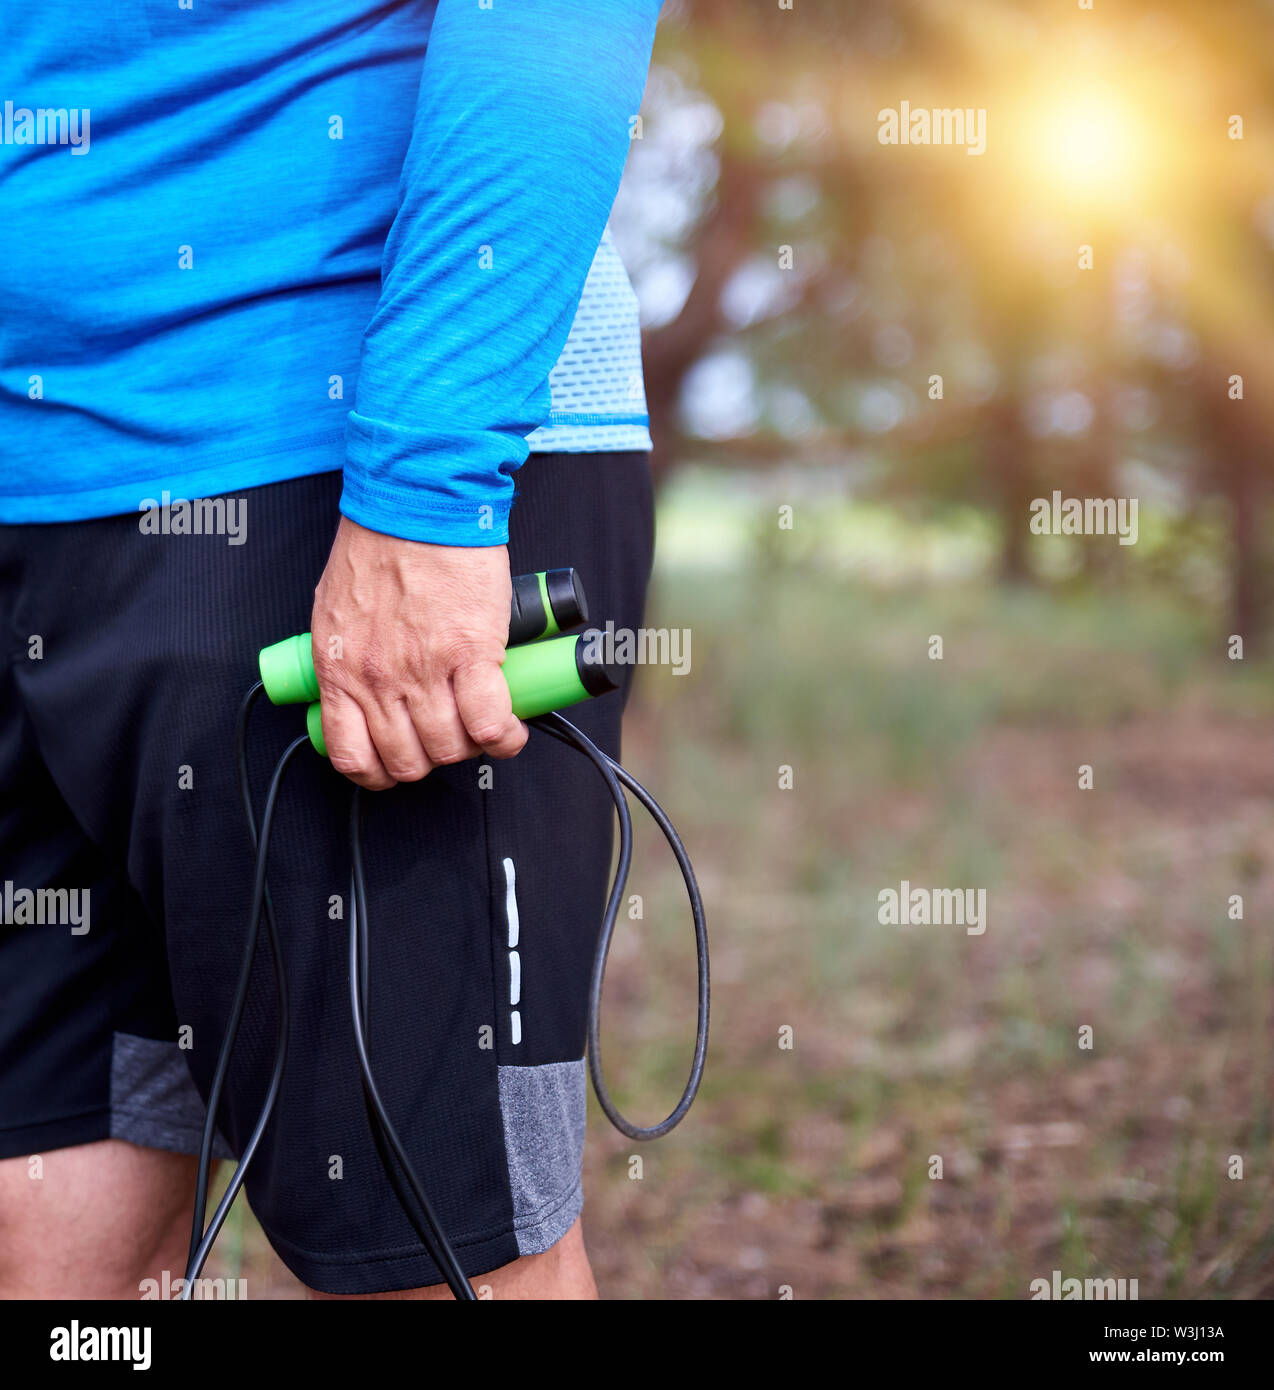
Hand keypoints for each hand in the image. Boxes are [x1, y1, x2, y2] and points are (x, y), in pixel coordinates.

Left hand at [311, 518, 527, 789]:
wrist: (416, 502)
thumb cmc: (379, 544)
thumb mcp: (336, 610)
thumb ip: (348, 654)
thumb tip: (364, 684)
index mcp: (340, 670)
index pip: (351, 757)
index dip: (380, 771)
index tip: (398, 760)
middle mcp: (378, 680)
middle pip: (408, 761)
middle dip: (431, 759)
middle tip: (446, 736)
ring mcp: (425, 671)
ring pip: (450, 748)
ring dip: (471, 747)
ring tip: (482, 727)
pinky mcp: (471, 655)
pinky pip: (491, 723)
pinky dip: (505, 737)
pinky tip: (509, 730)